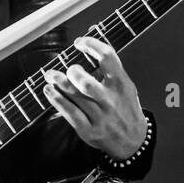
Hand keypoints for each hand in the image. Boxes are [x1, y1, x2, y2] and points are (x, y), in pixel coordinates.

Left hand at [43, 36, 147, 159]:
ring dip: (59, 83)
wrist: (133, 141)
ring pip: (75, 97)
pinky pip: (70, 113)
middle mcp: (110, 100)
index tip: (80, 42)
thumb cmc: (126, 109)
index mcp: (121, 85)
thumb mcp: (126, 87)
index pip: (107, 58)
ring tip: (51, 75)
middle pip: (87, 82)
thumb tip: (91, 41)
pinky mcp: (89, 130)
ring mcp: (100, 116)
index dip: (92, 45)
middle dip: (73, 72)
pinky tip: (49, 91)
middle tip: (69, 69)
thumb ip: (110, 68)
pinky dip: (57, 100)